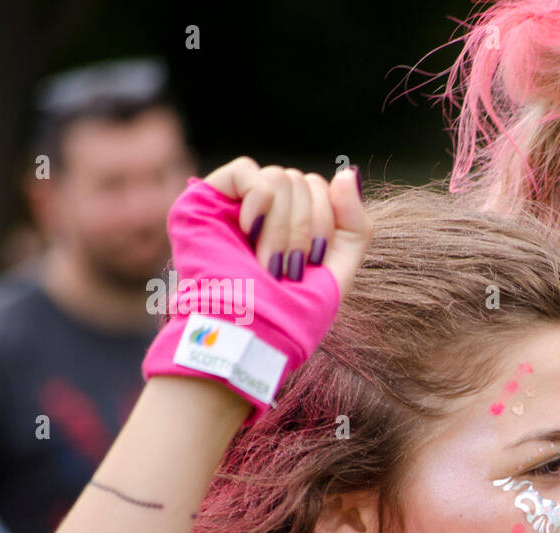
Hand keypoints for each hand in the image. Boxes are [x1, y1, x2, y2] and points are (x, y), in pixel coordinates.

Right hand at [141, 159, 370, 423]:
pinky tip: (249, 231)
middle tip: (285, 268)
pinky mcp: (205, 200)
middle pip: (304, 181)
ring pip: (280, 177)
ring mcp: (235, 203)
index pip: (322, 189)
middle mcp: (265, 210)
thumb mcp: (338, 269)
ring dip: (282, 229)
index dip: (326, 223)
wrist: (250, 333)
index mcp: (293, 224)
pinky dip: (258, 202)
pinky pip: (247, 170)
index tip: (312, 263)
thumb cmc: (291, 311)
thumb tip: (347, 173)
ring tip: (266, 262)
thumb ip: (353, 224)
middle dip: (304, 229)